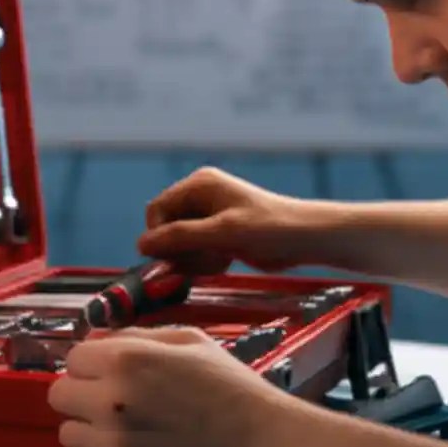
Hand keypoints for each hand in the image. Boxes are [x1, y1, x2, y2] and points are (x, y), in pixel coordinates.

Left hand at [47, 326, 289, 446]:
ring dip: (92, 432)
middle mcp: (111, 400)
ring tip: (128, 432)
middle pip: (59, 396)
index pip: (74, 357)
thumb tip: (96, 338)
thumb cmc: (232, 391)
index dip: (93, 364)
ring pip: (68, 435)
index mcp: (127, 359)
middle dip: (83, 395)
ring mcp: (113, 445)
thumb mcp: (191, 342)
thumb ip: (137, 336)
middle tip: (114, 403)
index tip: (110, 373)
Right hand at [137, 166, 321, 274]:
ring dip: (194, 258)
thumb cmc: (270, 228)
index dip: (158, 236)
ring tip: (218, 261)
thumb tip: (142, 244)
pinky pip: (196, 250)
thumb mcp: (222, 233)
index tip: (168, 260)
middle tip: (202, 261)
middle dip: (180, 250)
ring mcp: (210, 215)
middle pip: (167, 228)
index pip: (157, 210)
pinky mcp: (219, 233)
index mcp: (199, 184)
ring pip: (181, 243)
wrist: (305, 238)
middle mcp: (201, 196)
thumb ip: (181, 237)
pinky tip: (224, 261)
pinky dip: (204, 261)